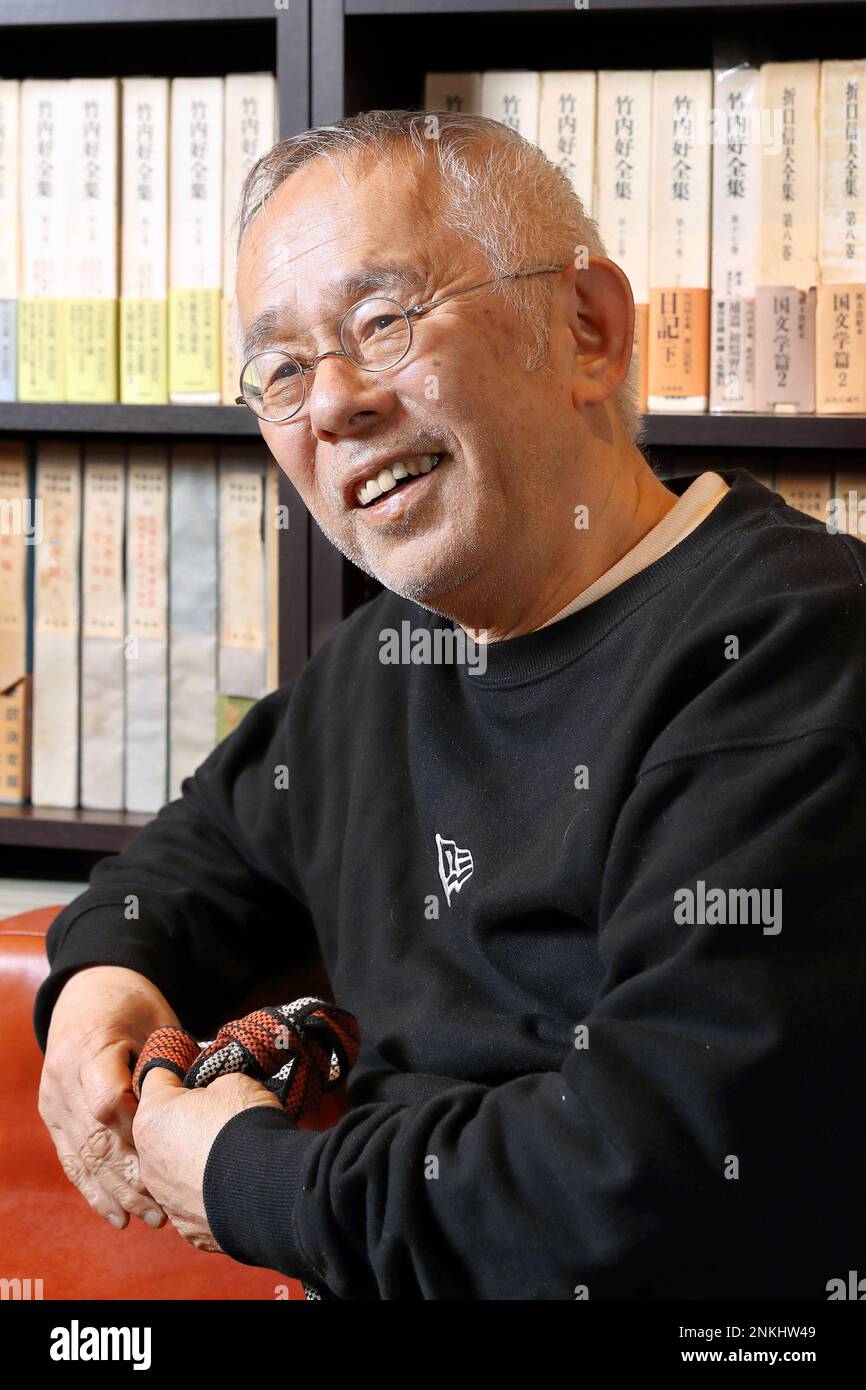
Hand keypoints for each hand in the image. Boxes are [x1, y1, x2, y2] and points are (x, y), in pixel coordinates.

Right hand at [38, 965, 182, 1230]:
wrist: (86, 990)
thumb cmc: (131, 1003)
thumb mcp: (157, 1019)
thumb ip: (172, 1060)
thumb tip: (205, 1100)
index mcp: (91, 1046)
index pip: (108, 1098)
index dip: (136, 1128)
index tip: (167, 1150)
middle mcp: (63, 1077)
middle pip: (96, 1136)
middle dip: (131, 1177)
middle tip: (164, 1208)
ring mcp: (53, 1099)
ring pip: (83, 1156)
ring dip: (115, 1192)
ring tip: (149, 1219)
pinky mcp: (52, 1115)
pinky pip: (70, 1158)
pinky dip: (93, 1190)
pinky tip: (115, 1216)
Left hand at [131, 1066, 286, 1250]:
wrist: (268, 1187)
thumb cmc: (244, 1126)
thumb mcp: (232, 1082)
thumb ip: (211, 1087)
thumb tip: (213, 1097)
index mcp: (152, 1119)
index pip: (156, 1079)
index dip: (178, 1070)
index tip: (194, 1071)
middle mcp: (148, 1162)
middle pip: (162, 1131)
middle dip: (182, 1122)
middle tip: (216, 1116)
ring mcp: (166, 1200)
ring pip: (174, 1171)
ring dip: (192, 1162)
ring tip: (227, 1156)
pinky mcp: (187, 1227)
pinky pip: (193, 1202)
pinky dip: (207, 1193)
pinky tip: (232, 1186)